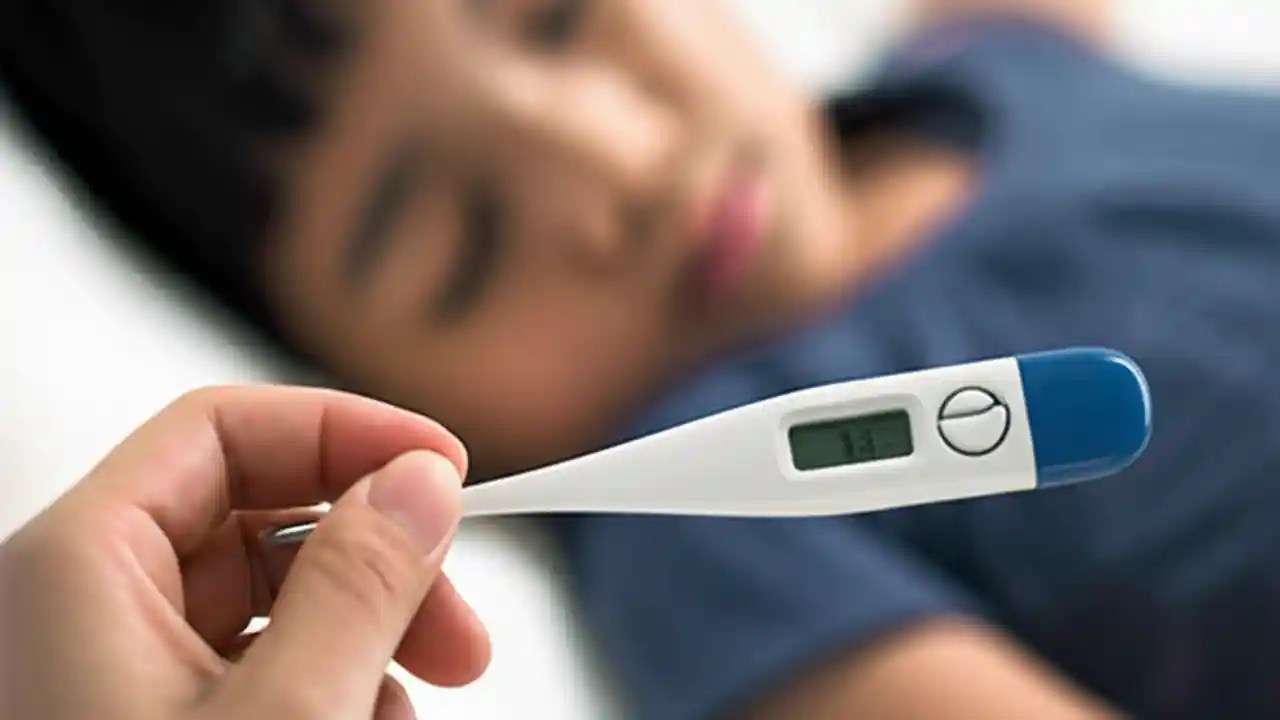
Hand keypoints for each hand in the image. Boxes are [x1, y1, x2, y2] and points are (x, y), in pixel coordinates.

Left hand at [0, 386, 489, 718]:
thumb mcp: (285, 717)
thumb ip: (357, 587)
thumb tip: (418, 484)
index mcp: (73, 574)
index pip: (220, 430)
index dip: (344, 433)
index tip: (442, 467)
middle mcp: (83, 614)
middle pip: (259, 519)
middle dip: (379, 558)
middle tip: (456, 618)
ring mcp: (117, 678)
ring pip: (273, 602)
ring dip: (371, 636)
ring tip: (417, 698)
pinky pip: (262, 669)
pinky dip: (338, 687)